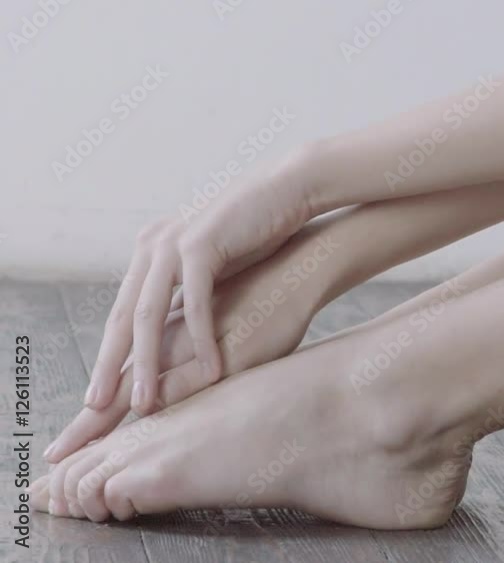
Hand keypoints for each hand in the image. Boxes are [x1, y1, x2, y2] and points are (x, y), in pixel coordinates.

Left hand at [83, 148, 318, 414]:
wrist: (289, 191)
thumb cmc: (260, 233)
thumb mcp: (214, 266)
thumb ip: (189, 291)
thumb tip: (175, 329)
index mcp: (151, 253)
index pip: (122, 314)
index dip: (110, 358)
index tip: (99, 399)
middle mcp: (152, 247)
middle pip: (122, 318)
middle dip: (108, 368)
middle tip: (94, 412)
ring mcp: (172, 242)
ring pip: (148, 314)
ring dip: (145, 364)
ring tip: (143, 404)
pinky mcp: (201, 242)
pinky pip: (195, 301)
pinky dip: (201, 339)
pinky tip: (209, 371)